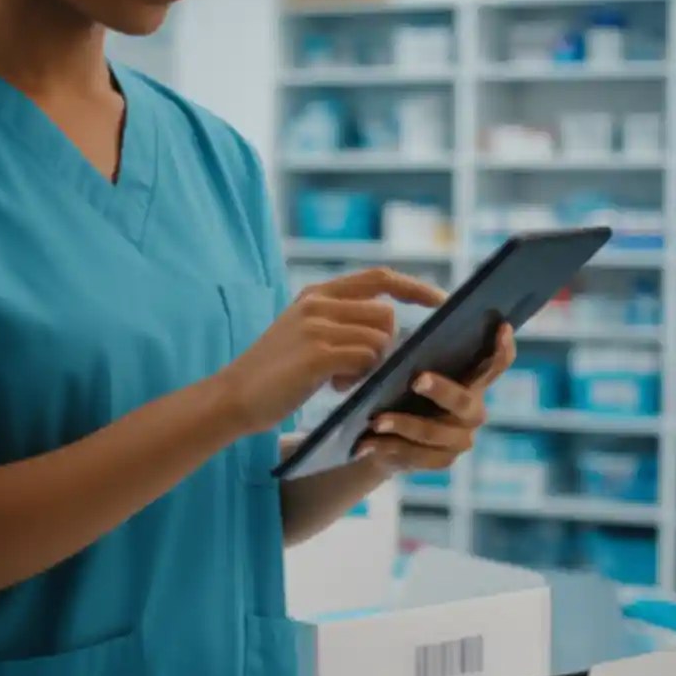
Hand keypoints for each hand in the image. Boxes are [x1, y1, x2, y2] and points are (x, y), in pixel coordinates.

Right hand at [220, 267, 445, 432]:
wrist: (234, 397)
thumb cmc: (276, 374)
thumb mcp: (306, 334)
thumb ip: (341, 322)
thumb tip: (389, 326)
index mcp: (317, 293)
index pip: (379, 277)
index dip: (414, 287)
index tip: (441, 301)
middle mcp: (318, 303)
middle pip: (385, 315)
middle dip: (385, 347)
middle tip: (357, 371)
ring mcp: (317, 325)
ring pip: (379, 339)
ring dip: (370, 365)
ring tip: (340, 381)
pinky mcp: (318, 353)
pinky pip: (366, 358)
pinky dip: (360, 376)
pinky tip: (337, 387)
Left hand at [356, 323, 516, 471]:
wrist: (385, 439)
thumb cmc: (400, 391)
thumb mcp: (407, 370)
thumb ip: (414, 356)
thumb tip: (400, 338)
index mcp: (472, 383)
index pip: (495, 365)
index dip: (502, 348)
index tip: (502, 327)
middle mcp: (473, 412)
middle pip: (463, 401)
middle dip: (441, 390)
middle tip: (416, 380)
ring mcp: (459, 440)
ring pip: (434, 433)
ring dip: (403, 425)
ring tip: (376, 421)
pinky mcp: (440, 461)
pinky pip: (416, 456)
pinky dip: (390, 448)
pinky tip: (367, 444)